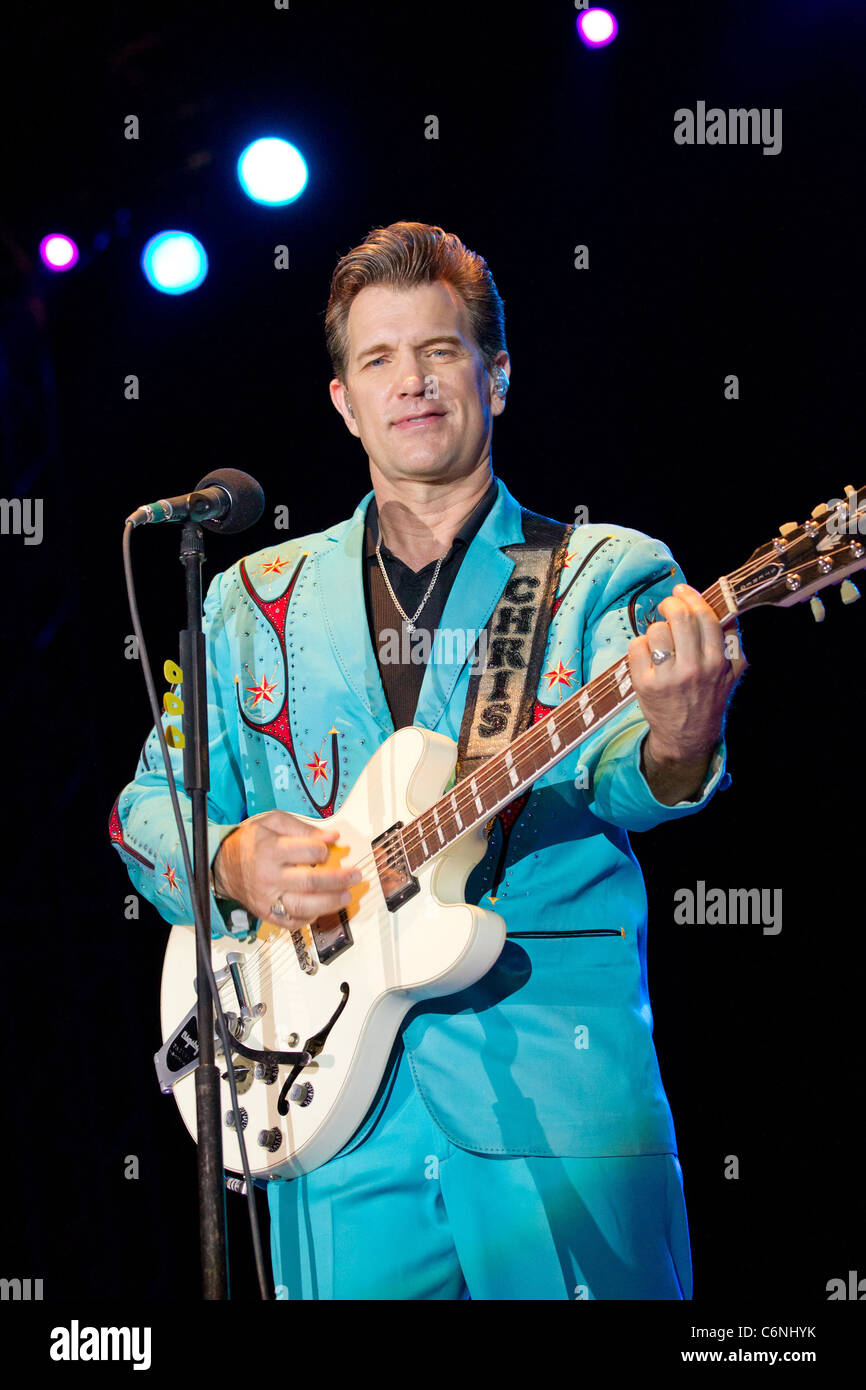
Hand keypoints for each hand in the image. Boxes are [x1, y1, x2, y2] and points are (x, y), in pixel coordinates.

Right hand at [212, 810, 360, 929]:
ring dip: (330, 902)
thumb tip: (332, 836)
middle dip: (338, 879)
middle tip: (354, 875)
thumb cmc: (249, 842)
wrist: (222, 865)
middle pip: (310, 882)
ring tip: (345, 896)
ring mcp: (267, 898)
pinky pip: (292, 922)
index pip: (309, 852)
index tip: (329, 849)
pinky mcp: (266, 913)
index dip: (325, 850)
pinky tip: (320, 908)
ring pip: (304, 906)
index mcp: (270, 850)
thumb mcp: (272, 822)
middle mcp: (269, 876)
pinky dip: (310, 917)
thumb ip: (303, 828)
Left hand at [627, 584, 747, 763]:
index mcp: (716, 662)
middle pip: (678, 617)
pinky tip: (648, 656)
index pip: (705, 617)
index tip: (682, 590)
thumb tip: (730, 611)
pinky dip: (640, 645)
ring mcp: (667, 677)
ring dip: (656, 630)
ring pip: (656, 630)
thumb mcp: (731, 675)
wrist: (686, 737)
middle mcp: (693, 668)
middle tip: (667, 605)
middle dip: (670, 603)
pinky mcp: (645, 684)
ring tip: (661, 642)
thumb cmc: (707, 700)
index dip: (692, 597)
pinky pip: (637, 646)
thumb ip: (734, 644)